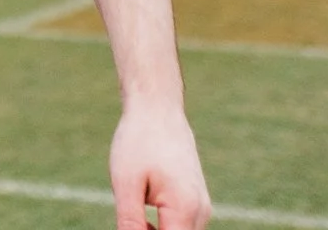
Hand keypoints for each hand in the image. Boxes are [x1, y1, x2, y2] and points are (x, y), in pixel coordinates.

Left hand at [110, 99, 208, 229]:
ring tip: (134, 205)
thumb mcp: (126, 184)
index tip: (132, 221)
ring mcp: (201, 207)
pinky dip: (161, 226)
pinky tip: (141, 209)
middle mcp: (200, 212)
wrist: (157, 108)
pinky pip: (180, 226)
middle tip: (130, 213)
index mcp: (185, 210)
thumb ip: (131, 223)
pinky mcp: (196, 201)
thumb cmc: (139, 141)